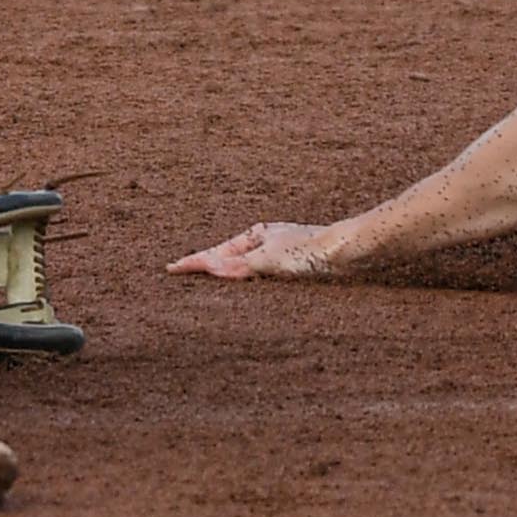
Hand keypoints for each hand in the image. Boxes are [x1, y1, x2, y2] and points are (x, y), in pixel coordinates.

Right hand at [166, 222, 336, 279]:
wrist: (345, 250)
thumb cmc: (309, 251)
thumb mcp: (268, 260)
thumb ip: (239, 266)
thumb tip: (210, 267)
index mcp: (256, 235)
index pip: (217, 253)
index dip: (194, 262)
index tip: (171, 268)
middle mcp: (266, 240)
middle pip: (228, 254)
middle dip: (207, 262)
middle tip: (183, 269)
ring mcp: (279, 250)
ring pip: (243, 262)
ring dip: (225, 268)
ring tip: (208, 275)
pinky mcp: (293, 262)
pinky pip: (258, 269)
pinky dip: (244, 275)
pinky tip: (247, 281)